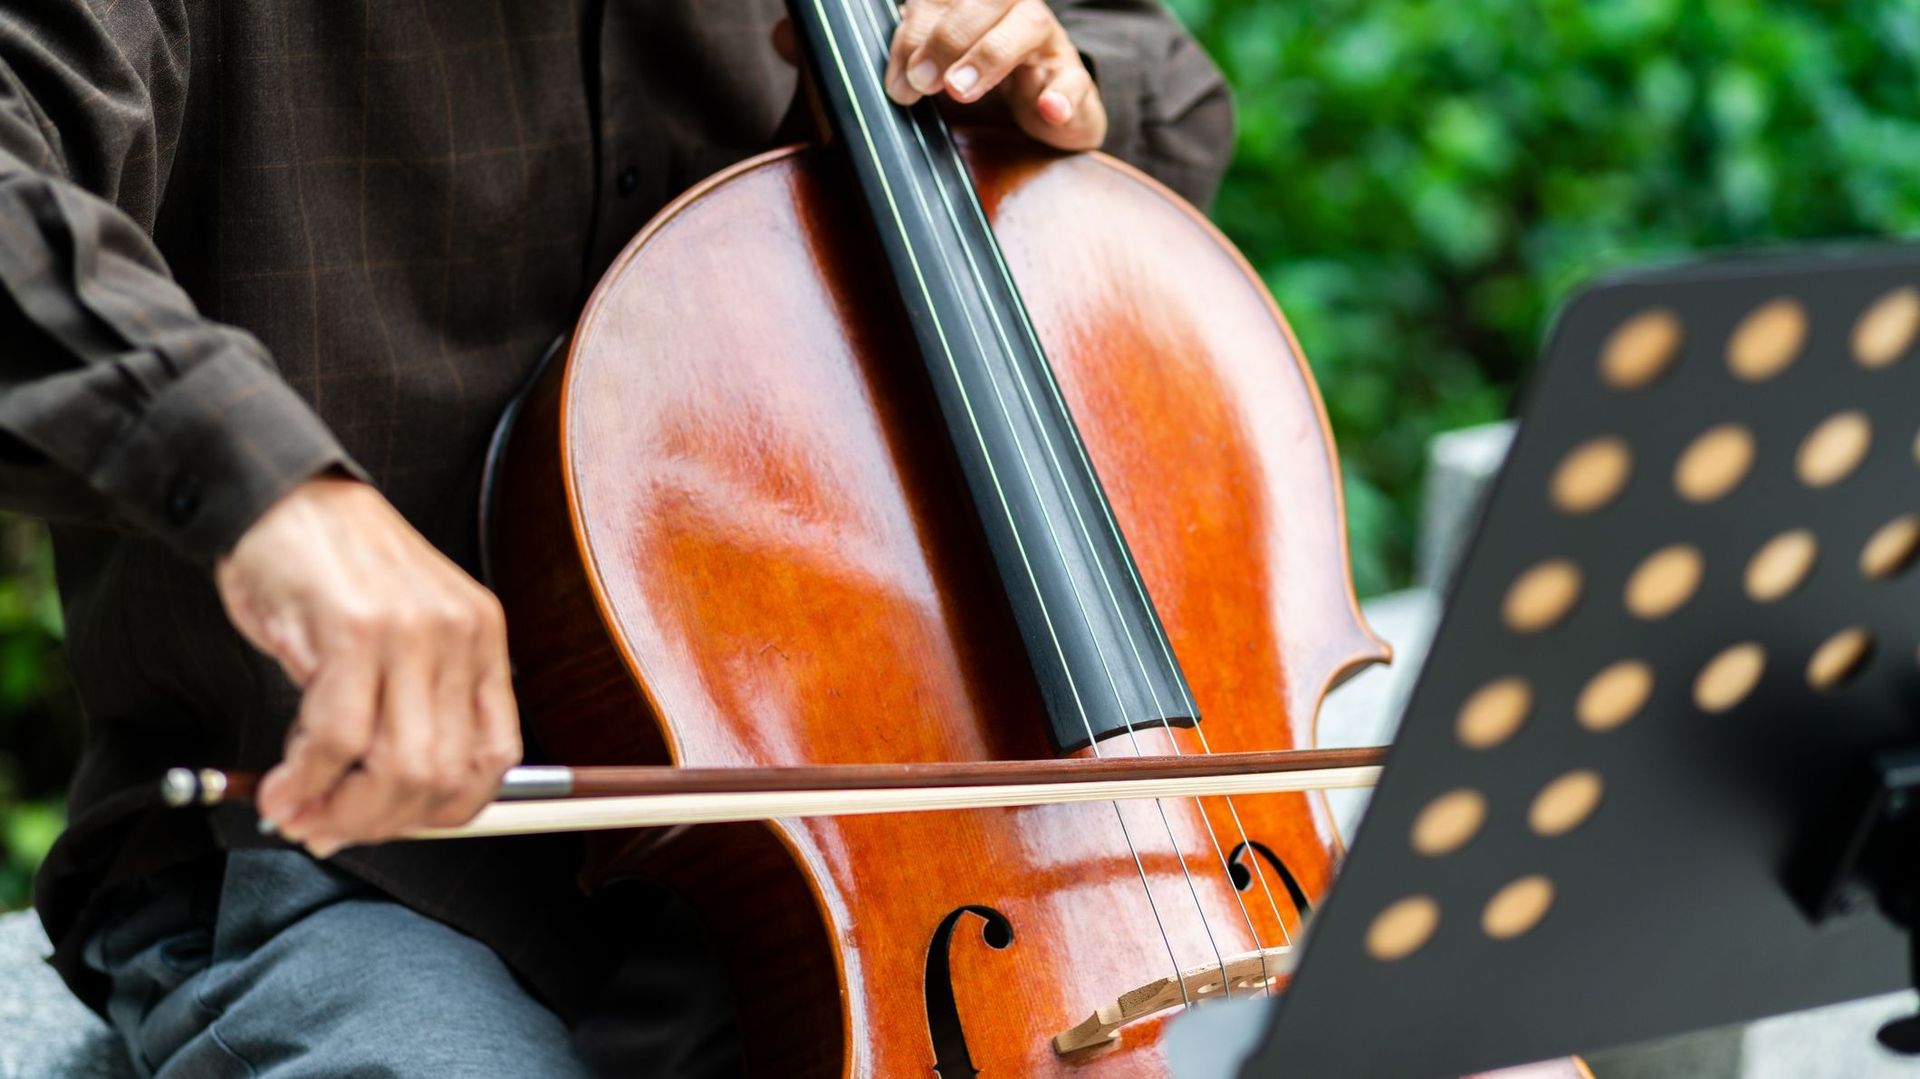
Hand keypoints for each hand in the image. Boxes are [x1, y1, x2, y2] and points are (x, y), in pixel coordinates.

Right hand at [215, 476, 519, 857]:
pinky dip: (305, 782)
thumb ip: (402, 709)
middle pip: (446, 775)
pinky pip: (339, 740)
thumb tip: (375, 808)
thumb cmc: (329, 569)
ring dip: (344, 811)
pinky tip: (281, 789)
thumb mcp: (396, 633)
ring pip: (400, 768)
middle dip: (383, 823)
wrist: (278, 494)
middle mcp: (461, 636)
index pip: (496, 758)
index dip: (443, 811)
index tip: (390, 826)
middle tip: (329, 829)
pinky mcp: (355, 632)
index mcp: (481, 638)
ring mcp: (413, 633)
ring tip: (299, 813)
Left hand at [771, 2, 1105, 151]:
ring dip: (990, 55)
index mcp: (961, 6)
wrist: (1030, 132)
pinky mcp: (1071, 91)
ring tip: (960, 90)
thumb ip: (844, 57)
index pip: (938, 0)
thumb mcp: (900, 74)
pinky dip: (1060, 94)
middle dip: (947, 35)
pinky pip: (1073, 84)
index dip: (914, 30)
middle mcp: (1004, 15)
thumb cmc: (961, 91)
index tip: (893, 75)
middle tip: (919, 82)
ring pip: (1027, 28)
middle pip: (984, 0)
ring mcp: (1043, 48)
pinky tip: (1041, 107)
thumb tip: (783, 37)